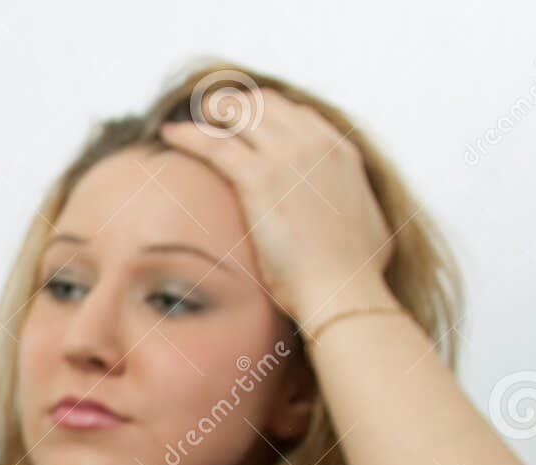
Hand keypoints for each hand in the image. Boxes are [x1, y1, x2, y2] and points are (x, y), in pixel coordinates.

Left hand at [158, 88, 397, 329]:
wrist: (343, 288)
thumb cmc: (354, 273)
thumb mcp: (365, 225)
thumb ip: (350, 207)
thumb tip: (349, 221)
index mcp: (341, 153)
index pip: (297, 115)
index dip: (268, 113)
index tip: (248, 121)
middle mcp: (316, 144)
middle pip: (266, 105)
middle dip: (237, 104)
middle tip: (213, 113)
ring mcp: (288, 157)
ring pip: (239, 114)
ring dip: (212, 112)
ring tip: (190, 119)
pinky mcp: (260, 179)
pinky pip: (214, 144)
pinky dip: (189, 135)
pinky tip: (170, 134)